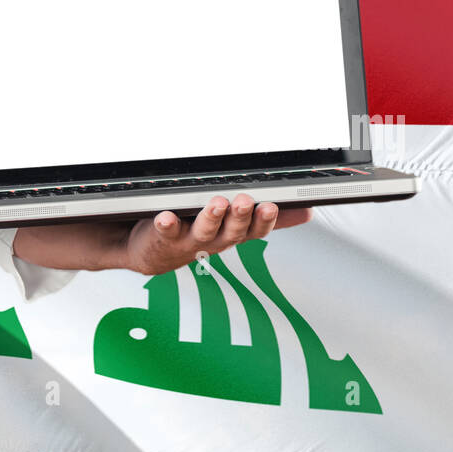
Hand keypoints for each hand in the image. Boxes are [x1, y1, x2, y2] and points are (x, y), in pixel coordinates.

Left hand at [11, 193, 311, 275]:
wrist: (146, 250)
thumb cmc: (190, 233)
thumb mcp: (230, 228)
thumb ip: (263, 219)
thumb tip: (306, 212)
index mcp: (229, 236)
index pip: (254, 230)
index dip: (264, 222)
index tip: (271, 206)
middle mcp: (209, 242)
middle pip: (230, 232)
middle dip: (238, 217)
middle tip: (244, 201)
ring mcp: (184, 243)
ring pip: (201, 233)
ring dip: (210, 219)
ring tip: (215, 203)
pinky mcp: (158, 239)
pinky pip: (163, 232)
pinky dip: (165, 224)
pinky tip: (166, 215)